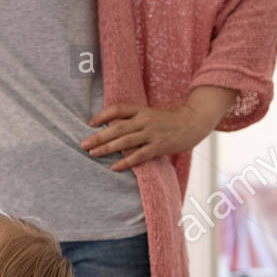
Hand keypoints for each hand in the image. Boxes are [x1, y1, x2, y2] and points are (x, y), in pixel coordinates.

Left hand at [82, 102, 213, 169]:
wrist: (193, 122)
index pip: (118, 109)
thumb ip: (133, 119)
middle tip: (83, 145)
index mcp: (141, 110)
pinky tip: (114, 167)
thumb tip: (111, 127)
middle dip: (98, 137)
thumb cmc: (168, 120)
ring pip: (125, 141)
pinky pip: (139, 155)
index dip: (103, 115)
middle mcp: (145, 120)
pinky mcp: (159, 146)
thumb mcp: (150, 114)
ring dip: (107, 148)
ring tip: (93, 154)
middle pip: (117, 128)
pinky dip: (126, 161)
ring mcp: (152, 133)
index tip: (90, 123)